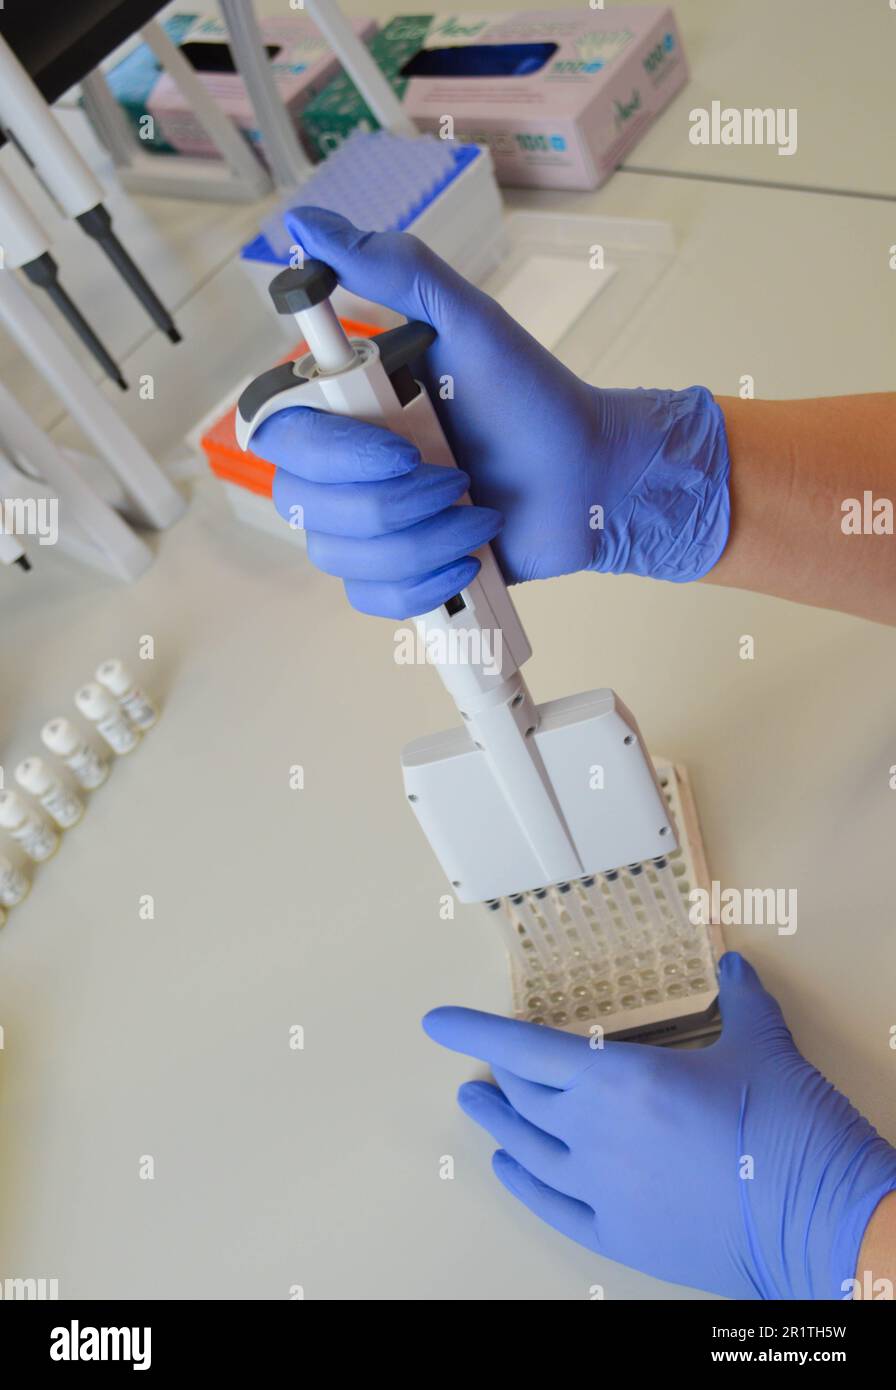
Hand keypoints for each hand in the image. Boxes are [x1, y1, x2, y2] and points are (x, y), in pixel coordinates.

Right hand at [250, 208, 730, 617]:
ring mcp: (368, 526)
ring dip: (422, 541)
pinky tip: (469, 559)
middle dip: (392, 503)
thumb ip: (393, 271)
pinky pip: (373, 597)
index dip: (330, 454)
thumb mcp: (470, 321)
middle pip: (305, 505)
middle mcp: (345, 467)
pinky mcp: (399, 575)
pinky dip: (425, 583)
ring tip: (480, 518)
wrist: (590, 478)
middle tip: (459, 479)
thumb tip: (305, 222)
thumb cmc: (534, 398)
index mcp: (349, 407)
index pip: (280, 438)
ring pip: (340, 556)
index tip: (401, 447)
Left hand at [423, 952, 895, 1298]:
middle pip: (525, 1096)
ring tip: (475, 1106)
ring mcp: (602, 1190)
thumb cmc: (786, 1127)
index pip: (525, 1046)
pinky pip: (554, 1207)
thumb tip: (734, 966)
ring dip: (498, 1124)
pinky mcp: (621, 1236)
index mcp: (618, 1079)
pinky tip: (509, 1169)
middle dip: (499, 1074)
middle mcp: (594, 1133)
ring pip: (528, 1150)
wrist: (819, 1220)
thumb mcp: (763, 1047)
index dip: (476, 1030)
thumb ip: (740, 1001)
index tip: (435, 1021)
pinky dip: (524, 1185)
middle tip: (485, 1063)